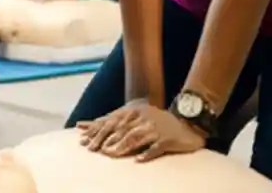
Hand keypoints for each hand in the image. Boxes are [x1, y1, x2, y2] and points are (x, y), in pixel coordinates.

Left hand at [76, 100, 205, 161]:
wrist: (188, 123)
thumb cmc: (156, 122)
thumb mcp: (134, 118)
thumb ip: (112, 122)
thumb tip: (83, 125)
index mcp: (133, 111)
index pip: (111, 121)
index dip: (96, 130)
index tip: (83, 139)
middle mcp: (143, 117)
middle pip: (120, 129)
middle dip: (105, 139)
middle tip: (94, 149)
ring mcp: (156, 128)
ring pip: (136, 137)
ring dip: (122, 146)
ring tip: (111, 154)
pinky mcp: (168, 139)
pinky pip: (156, 147)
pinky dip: (147, 153)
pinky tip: (138, 160)